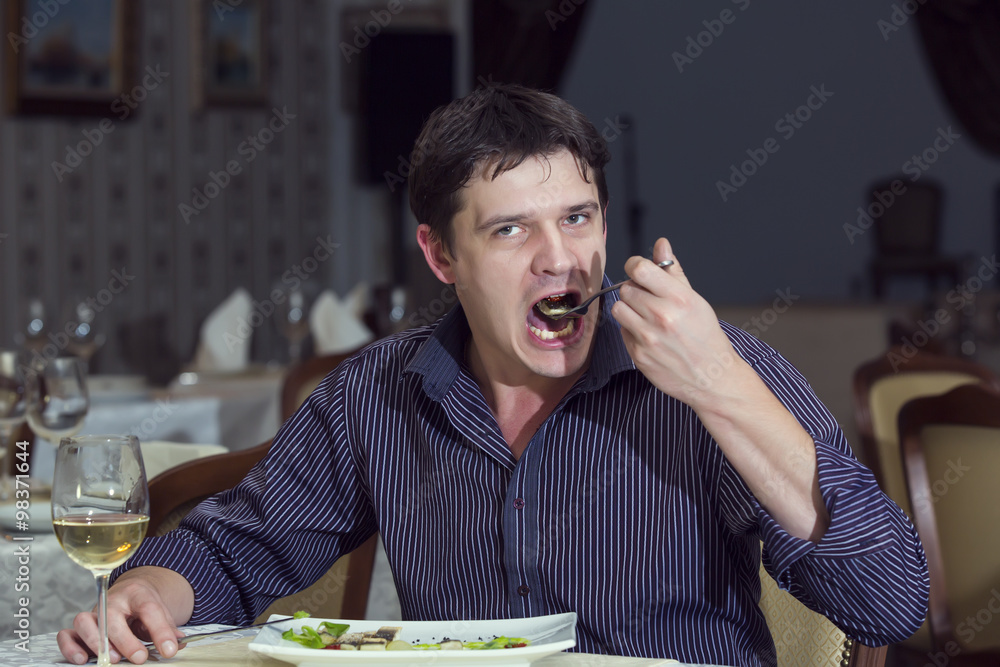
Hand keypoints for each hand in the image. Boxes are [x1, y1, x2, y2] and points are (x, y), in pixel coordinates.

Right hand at [57, 567, 191, 664]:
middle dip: (126, 641)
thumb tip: (176, 645)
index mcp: (137, 593)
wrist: (129, 595)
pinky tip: (83, 660)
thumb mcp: (161, 613)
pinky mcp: (79, 627)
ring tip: (113, 659)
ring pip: (84, 622)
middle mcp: (111, 601)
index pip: (149, 608)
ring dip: (96, 642)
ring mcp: (93, 613)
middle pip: (112, 617)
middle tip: (139, 658)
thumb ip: (168, 629)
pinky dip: (70, 648)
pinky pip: (66, 635)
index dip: (160, 631)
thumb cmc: (144, 608)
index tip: (169, 650)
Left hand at [611, 237, 744, 405]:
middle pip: (626, 288)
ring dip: (629, 309)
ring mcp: (648, 337)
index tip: (638, 270)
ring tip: (646, 316)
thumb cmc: (706, 336)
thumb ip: (673, 272)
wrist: (712, 377)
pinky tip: (649, 335)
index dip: (635, 265)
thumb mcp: (695, 299)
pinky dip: (631, 330)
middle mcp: (662, 316)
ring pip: (619, 309)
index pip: (640, 269)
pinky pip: (622, 331)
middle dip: (635, 290)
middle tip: (649, 299)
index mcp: (679, 298)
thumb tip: (661, 244)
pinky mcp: (638, 355)